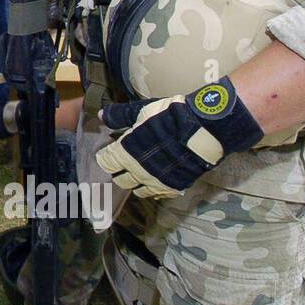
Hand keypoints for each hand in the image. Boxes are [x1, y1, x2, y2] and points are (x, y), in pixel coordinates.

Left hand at [95, 76, 263, 198]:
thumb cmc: (169, 116)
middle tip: (124, 163)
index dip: (106, 157)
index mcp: (126, 153)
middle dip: (120, 172)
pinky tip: (158, 179)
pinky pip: (159, 194)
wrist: (204, 129)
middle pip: (121, 180)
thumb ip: (119, 115)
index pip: (106, 163)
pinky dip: (155, 188)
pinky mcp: (174, 186)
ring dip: (137, 182)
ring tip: (140, 172)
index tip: (109, 152)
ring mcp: (157, 182)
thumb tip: (100, 115)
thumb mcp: (141, 110)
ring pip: (138, 191)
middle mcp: (138, 171)